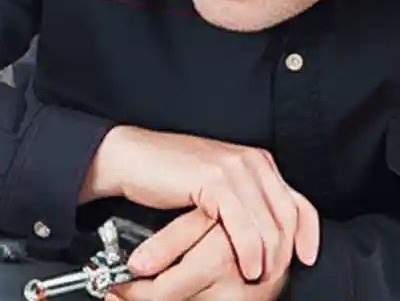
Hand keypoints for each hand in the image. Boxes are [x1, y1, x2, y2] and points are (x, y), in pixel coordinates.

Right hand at [83, 125, 318, 281]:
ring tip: (260, 278)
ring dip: (269, 257)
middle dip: (285, 251)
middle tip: (277, 277)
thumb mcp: (216, 185)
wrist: (130, 158)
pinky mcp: (215, 180)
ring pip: (268, 223)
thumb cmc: (168, 174)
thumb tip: (268, 230)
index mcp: (256, 161)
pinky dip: (249, 251)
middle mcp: (252, 161)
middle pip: (287, 215)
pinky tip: (247, 267)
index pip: (298, 201)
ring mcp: (234, 168)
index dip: (307, 234)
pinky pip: (243, 225)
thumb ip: (244, 198)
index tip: (307, 259)